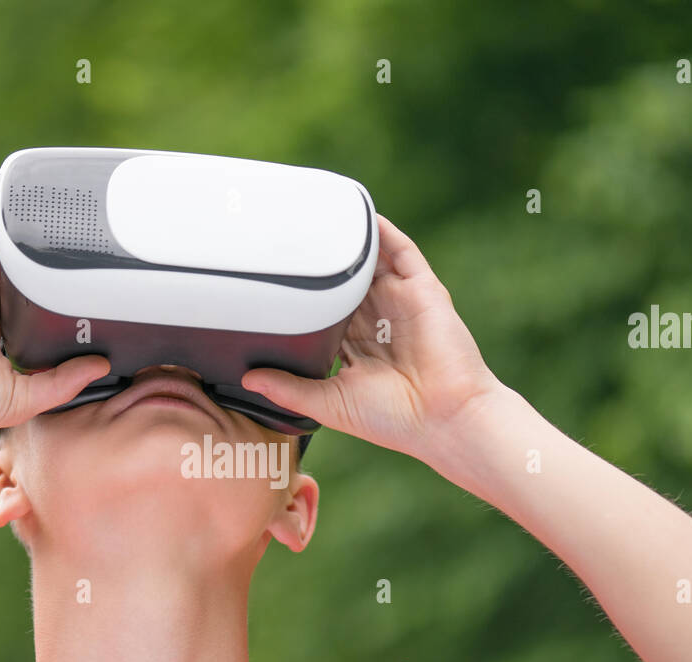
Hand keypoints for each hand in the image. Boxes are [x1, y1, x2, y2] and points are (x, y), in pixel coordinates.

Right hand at [0, 187, 110, 452]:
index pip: (28, 296)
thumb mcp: (25, 396)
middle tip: (66, 224)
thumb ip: (64, 381)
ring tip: (42, 199)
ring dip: (12, 222)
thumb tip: (102, 366)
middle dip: (34, 246)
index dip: (49, 281)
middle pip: (11, 263)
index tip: (76, 268)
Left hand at [241, 215, 504, 462]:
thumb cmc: (393, 420)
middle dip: (318, 264)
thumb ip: (288, 389)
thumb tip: (246, 379)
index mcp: (355, 348)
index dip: (300, 298)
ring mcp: (400, 302)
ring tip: (315, 214)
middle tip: (283, 236)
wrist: (444, 418)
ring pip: (367, 262)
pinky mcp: (422, 289)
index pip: (321, 313)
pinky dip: (382, 231)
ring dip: (345, 240)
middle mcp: (377, 321)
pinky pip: (401, 250)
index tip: (268, 280)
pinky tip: (359, 212)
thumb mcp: (328, 404)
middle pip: (341, 283)